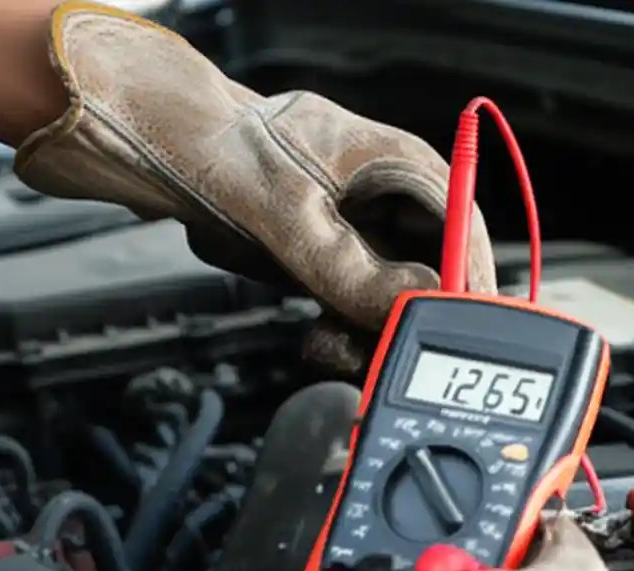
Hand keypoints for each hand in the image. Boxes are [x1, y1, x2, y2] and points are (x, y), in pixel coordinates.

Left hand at [12, 2, 495, 371]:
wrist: (165, 156)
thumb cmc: (222, 155)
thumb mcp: (286, 218)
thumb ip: (350, 270)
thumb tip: (410, 306)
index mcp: (400, 163)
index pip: (463, 226)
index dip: (468, 280)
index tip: (458, 329)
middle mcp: (395, 196)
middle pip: (437, 266)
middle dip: (412, 315)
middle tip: (385, 352)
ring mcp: (371, 228)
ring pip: (401, 293)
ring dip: (373, 329)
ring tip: (334, 347)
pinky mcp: (344, 255)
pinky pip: (365, 302)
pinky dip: (348, 328)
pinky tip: (320, 338)